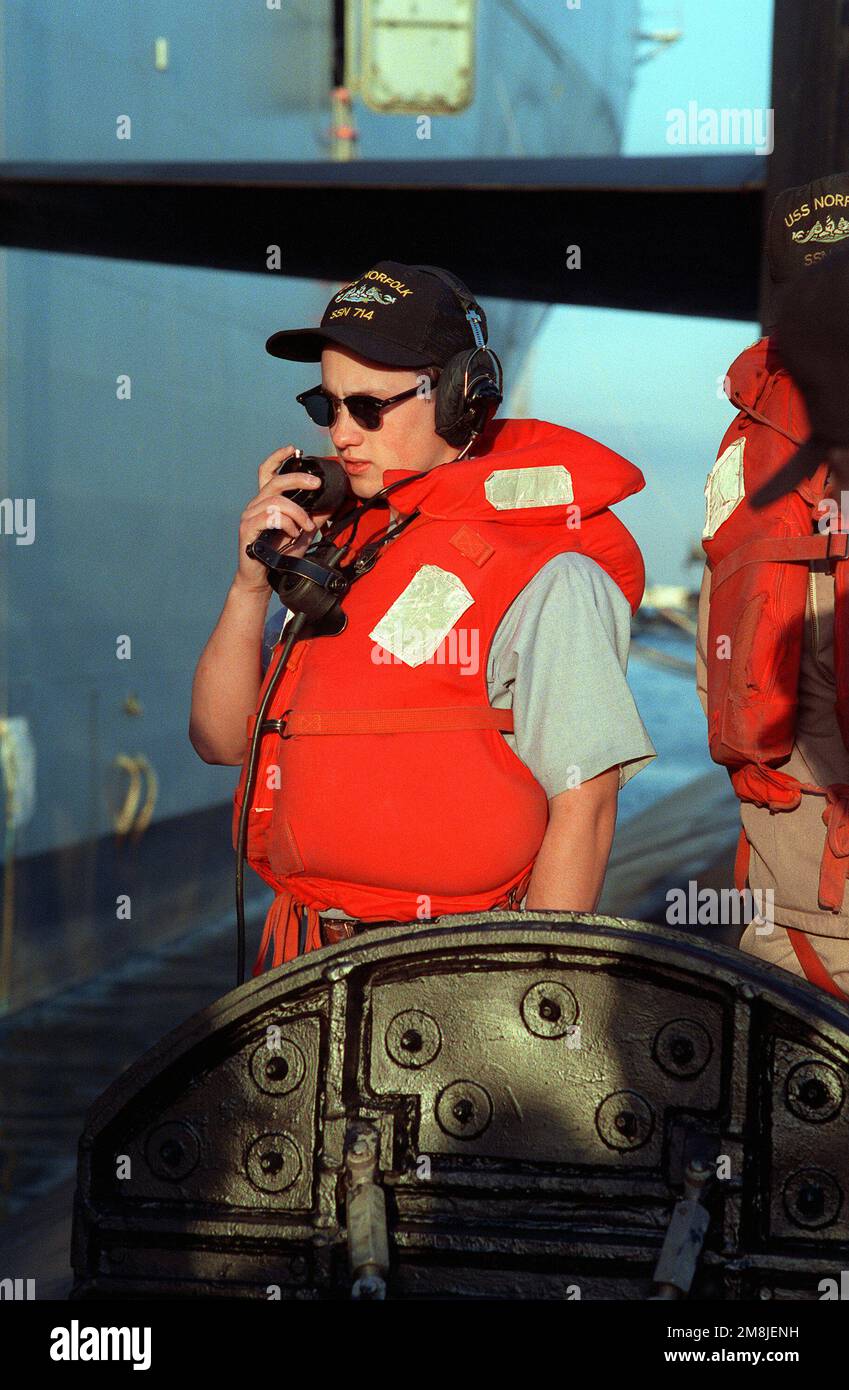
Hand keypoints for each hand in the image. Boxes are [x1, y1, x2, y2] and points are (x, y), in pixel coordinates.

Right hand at [236, 444, 337, 590]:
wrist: (263, 578)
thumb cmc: (279, 555)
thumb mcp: (302, 532)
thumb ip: (314, 516)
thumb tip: (333, 502)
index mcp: (266, 501)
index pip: (267, 472)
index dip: (278, 457)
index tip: (293, 449)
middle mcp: (256, 504)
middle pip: (276, 481)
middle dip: (299, 479)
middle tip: (317, 484)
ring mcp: (249, 515)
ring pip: (277, 501)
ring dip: (297, 513)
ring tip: (306, 527)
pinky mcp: (247, 528)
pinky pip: (270, 517)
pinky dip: (286, 524)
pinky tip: (292, 534)